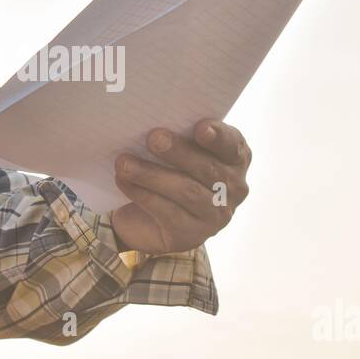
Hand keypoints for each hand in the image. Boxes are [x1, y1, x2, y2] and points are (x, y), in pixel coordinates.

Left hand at [109, 118, 251, 255]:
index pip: (233, 145)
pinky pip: (167, 212)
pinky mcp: (192, 234)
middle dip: (178, 152)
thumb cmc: (170, 172)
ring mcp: (216, 216)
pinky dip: (142, 194)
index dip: (218, 136)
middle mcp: (234, 188)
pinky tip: (124, 181)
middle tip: (153, 138)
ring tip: (124, 163)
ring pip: (186, 191)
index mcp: (235, 159)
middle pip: (207, 168)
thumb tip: (154, 124)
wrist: (150, 220)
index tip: (200, 127)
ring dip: (151, 175)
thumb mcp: (178, 151)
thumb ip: (178, 135)